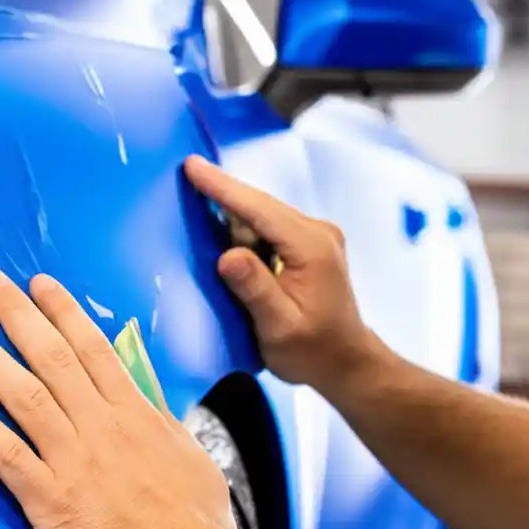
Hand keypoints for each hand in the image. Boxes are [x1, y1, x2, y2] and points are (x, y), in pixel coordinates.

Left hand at [0, 266, 248, 528]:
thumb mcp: (191, 460)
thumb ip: (161, 428)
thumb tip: (149, 410)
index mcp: (137, 415)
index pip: (93, 348)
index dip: (62, 311)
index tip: (39, 283)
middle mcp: (102, 427)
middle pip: (51, 356)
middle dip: (14, 312)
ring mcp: (73, 460)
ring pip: (22, 392)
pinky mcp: (50, 500)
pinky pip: (6, 452)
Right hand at [184, 155, 381, 390]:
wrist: (345, 362)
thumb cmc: (312, 351)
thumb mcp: (279, 328)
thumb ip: (255, 290)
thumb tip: (228, 256)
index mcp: (311, 247)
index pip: (259, 209)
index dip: (223, 188)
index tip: (192, 166)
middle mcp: (317, 232)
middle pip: (260, 207)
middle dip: (222, 196)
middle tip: (184, 182)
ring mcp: (316, 236)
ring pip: (263, 216)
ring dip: (232, 219)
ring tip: (197, 215)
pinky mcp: (309, 245)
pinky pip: (269, 228)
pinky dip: (245, 232)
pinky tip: (225, 240)